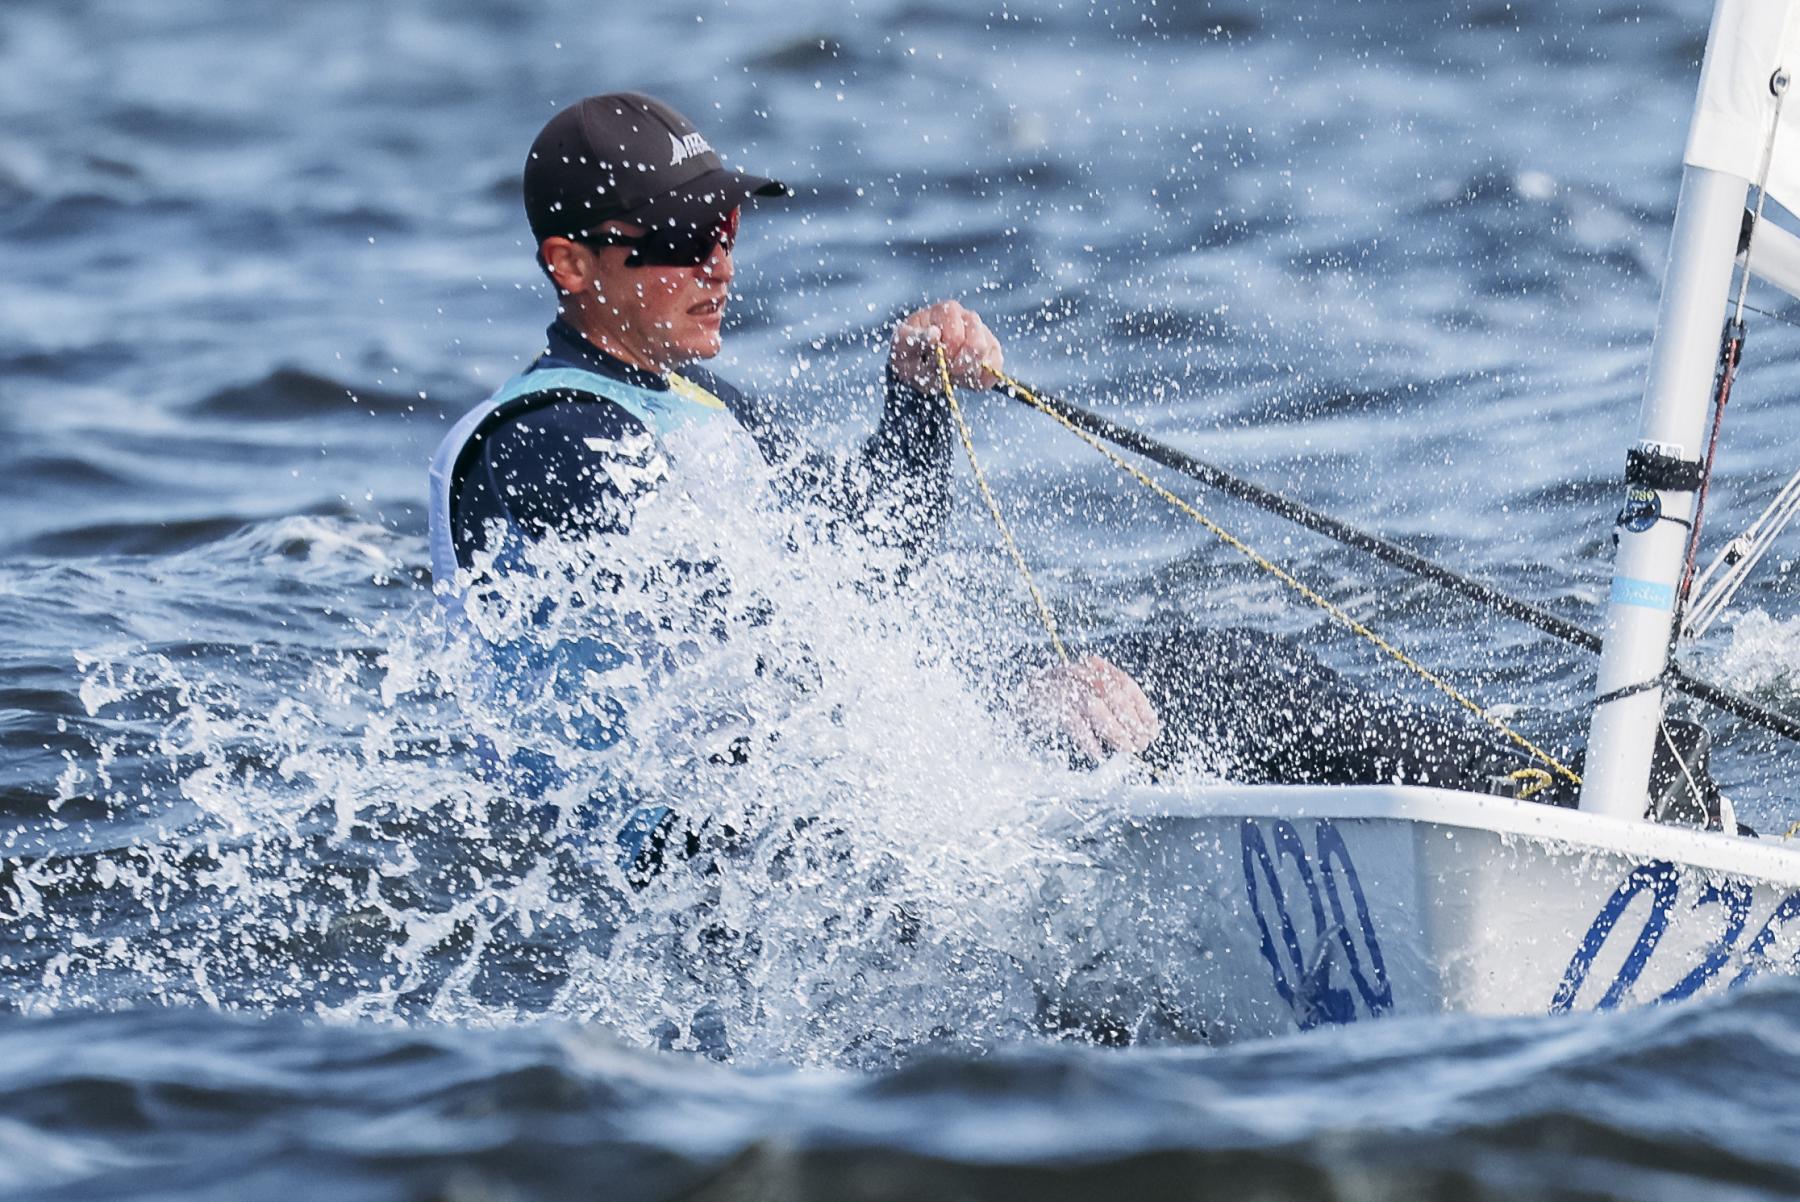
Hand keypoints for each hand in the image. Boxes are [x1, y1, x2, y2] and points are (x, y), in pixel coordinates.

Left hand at [890, 300, 1003, 391]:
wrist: (918, 364)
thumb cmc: (910, 353)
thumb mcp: (902, 347)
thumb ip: (914, 339)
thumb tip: (934, 334)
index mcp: (946, 311)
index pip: (955, 336)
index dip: (945, 354)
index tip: (933, 361)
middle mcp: (968, 318)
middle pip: (977, 346)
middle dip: (958, 366)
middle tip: (945, 370)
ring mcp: (983, 334)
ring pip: (988, 357)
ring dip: (968, 373)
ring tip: (952, 374)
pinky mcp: (992, 352)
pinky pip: (995, 368)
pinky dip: (981, 379)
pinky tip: (965, 379)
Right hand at [1020, 654, 1161, 759]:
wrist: (1017, 700)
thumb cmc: (1057, 703)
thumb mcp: (1084, 697)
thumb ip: (1107, 707)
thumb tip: (1138, 733)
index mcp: (1091, 669)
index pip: (1125, 684)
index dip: (1142, 708)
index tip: (1153, 729)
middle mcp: (1078, 673)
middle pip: (1113, 693)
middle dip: (1132, 721)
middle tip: (1141, 744)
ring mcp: (1061, 687)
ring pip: (1095, 706)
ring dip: (1115, 730)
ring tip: (1125, 748)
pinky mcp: (1047, 704)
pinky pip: (1072, 721)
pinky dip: (1087, 739)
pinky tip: (1097, 753)